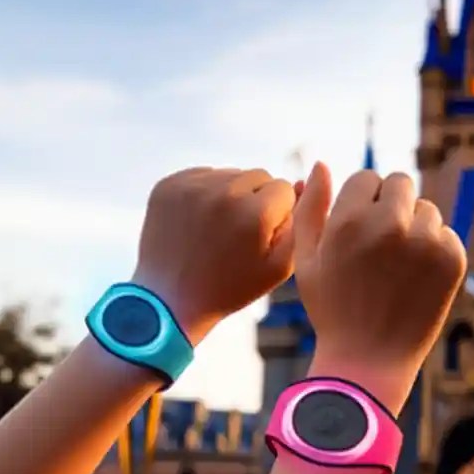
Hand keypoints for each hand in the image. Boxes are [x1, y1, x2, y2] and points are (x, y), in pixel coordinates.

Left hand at [132, 167, 296, 344]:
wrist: (170, 300)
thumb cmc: (232, 287)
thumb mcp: (280, 267)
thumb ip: (301, 223)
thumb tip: (303, 182)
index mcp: (255, 213)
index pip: (285, 187)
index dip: (278, 212)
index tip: (262, 236)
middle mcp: (224, 192)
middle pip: (259, 175)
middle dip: (257, 198)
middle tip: (241, 232)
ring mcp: (192, 186)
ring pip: (231, 174)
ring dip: (232, 194)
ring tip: (219, 228)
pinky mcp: (169, 185)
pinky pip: (203, 175)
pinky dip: (206, 193)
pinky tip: (200, 221)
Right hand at [292, 163, 465, 412]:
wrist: (370, 361)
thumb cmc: (332, 310)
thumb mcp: (307, 259)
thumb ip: (311, 207)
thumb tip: (321, 163)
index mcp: (350, 219)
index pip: (367, 178)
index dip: (362, 204)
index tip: (360, 232)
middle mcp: (390, 224)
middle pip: (401, 184)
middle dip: (392, 206)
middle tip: (382, 244)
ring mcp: (426, 241)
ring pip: (426, 210)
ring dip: (414, 228)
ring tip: (397, 267)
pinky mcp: (453, 259)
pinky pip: (446, 234)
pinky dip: (435, 250)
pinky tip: (416, 279)